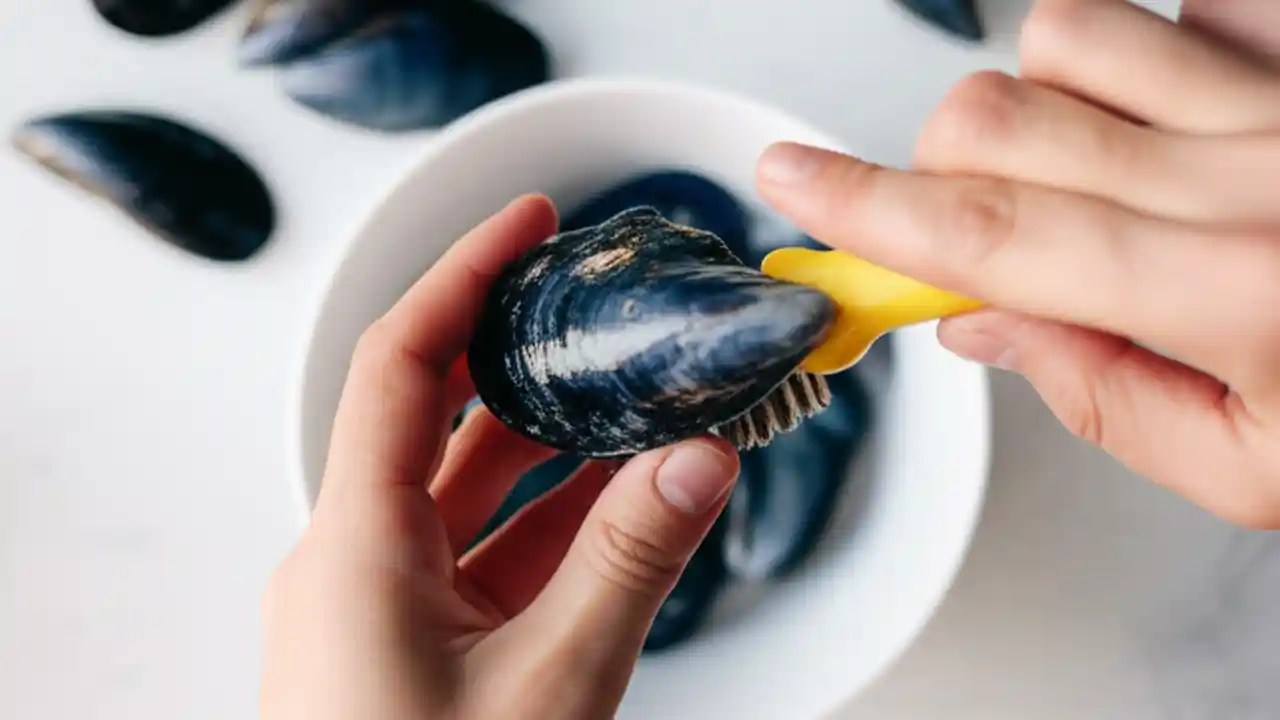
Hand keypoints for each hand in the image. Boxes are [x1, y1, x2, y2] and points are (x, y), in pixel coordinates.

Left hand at [259, 196, 738, 718]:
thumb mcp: (551, 686)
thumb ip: (633, 563)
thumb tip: (704, 460)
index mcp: (356, 545)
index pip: (403, 363)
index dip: (463, 273)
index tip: (528, 221)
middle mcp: (360, 561)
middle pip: (450, 422)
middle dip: (535, 363)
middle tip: (610, 307)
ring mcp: (390, 609)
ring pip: (483, 499)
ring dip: (563, 452)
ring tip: (647, 399)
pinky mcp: (424, 654)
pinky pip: (495, 563)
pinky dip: (560, 528)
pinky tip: (633, 502)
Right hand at [755, 0, 1279, 528]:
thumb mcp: (1255, 473)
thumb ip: (1098, 397)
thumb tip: (980, 322)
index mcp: (1235, 294)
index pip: (988, 235)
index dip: (864, 207)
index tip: (789, 180)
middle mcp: (1257, 169)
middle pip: (998, 117)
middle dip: (943, 170)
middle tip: (984, 226)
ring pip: (1070, 33)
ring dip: (1041, 104)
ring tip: (1098, 168)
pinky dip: (1155, 53)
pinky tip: (1194, 117)